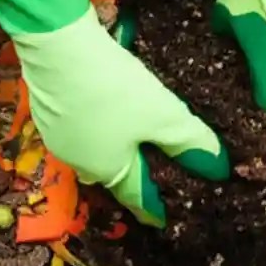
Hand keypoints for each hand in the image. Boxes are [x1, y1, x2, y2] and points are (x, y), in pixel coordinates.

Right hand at [0, 0, 228, 226]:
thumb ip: (189, 142)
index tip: (164, 218)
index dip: (154, 207)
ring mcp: (60, 139)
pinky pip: (80, 131)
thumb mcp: (162, 114)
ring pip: (94, 153)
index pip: (137, 198)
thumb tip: (217, 168)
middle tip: (154, 175)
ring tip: (133, 143)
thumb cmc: (114, 88)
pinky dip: (97, 128)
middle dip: (134, 178)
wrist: (56, 48)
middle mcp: (81, 162)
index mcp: (110, 170)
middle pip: (113, 176)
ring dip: (114, 152)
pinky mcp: (47, 112)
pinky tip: (104, 112)